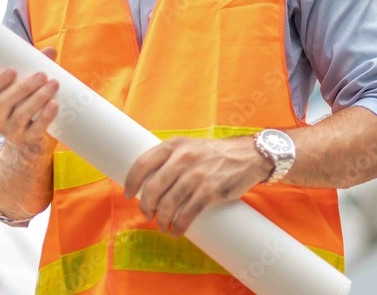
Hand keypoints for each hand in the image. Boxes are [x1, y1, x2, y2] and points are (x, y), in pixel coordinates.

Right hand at [0, 46, 59, 159]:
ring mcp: (11, 131)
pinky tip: (55, 104)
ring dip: (38, 98)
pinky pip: (36, 128)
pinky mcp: (27, 139)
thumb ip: (34, 68)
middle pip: (4, 103)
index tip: (12, 70)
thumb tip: (50, 51)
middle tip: (41, 75)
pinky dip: (46, 116)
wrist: (27, 142)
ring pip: (20, 115)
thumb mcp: (23, 88)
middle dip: (23, 87)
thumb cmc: (24, 104)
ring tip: (53, 84)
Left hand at [123, 136, 273, 236]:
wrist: (248, 155)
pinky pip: (187, 213)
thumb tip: (148, 183)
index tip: (128, 194)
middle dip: (146, 206)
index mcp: (174, 145)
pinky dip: (179, 226)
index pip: (142, 164)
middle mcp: (183, 158)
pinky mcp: (210, 190)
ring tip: (163, 225)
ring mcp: (197, 174)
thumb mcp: (189, 146)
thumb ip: (170, 159)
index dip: (131, 182)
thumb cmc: (214, 154)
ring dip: (162, 220)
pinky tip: (177, 230)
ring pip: (168, 204)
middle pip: (152, 188)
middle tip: (147, 215)